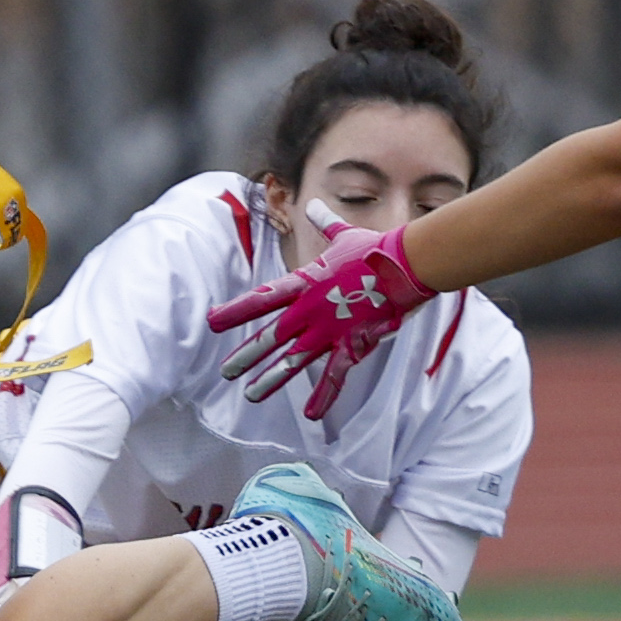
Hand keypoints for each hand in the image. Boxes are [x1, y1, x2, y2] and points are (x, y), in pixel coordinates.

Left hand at [206, 198, 437, 416]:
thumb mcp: (344, 234)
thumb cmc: (376, 247)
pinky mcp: (353, 345)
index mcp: (304, 284)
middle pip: (270, 337)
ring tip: (251, 395)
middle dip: (246, 355)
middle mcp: (309, 310)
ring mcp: (329, 330)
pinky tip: (312, 416)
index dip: (235, 311)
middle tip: (225, 372)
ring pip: (293, 361)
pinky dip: (325, 396)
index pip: (261, 299)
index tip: (212, 322)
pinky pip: (335, 376)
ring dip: (271, 379)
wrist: (407, 263)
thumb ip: (324, 223)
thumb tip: (313, 204)